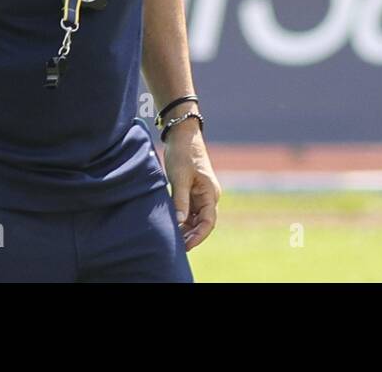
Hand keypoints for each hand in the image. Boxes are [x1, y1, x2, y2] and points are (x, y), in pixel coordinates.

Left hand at [163, 122, 220, 250]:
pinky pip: (189, 210)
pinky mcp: (191, 190)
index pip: (208, 222)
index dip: (198, 236)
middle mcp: (208, 196)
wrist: (181, 133)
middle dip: (191, 235)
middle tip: (175, 247)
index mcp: (210, 193)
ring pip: (195, 218)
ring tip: (172, 239)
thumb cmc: (183, 153)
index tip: (186, 247)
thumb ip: (180, 201)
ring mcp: (200, 193)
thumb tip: (179, 223)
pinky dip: (182, 219)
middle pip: (203, 223)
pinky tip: (172, 225)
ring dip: (186, 228)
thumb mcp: (180, 178)